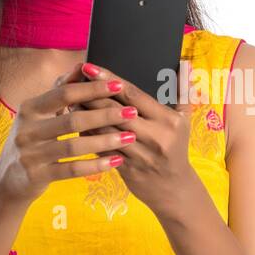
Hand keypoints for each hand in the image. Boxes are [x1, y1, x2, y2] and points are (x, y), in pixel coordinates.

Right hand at [0, 74, 137, 207]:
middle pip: (72, 120)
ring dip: (105, 141)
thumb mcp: (39, 114)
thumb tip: (81, 65)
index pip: (64, 94)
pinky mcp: (37, 176)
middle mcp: (26, 130)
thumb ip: (61, 90)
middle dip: (105, 115)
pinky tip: (116, 161)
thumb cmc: (32, 140)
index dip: (92, 88)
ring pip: (74, 146)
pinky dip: (96, 165)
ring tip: (129, 137)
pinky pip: (72, 170)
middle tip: (132, 113)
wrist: (9, 178)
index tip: (118, 85)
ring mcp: (30, 155)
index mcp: (29, 109)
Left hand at [56, 60, 200, 216]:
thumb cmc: (176, 148)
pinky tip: (76, 125)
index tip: (91, 68)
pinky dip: (88, 136)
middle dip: (92, 94)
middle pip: (115, 111)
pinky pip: (102, 148)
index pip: (133, 95)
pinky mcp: (126, 168)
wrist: (174, 189)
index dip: (109, 80)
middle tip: (73, 80)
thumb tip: (185, 65)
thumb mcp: (184, 121)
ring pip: (105, 130)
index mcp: (167, 121)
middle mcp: (154, 137)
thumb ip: (182, 93)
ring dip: (85, 115)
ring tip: (69, 100)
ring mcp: (139, 154)